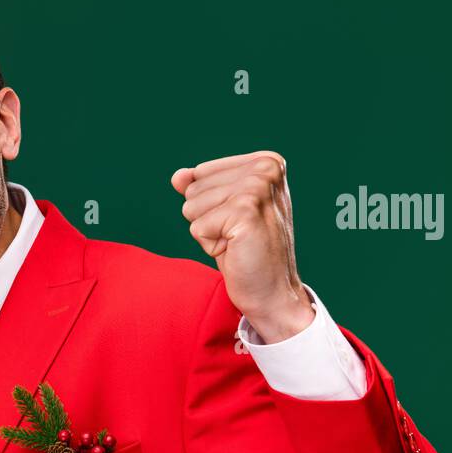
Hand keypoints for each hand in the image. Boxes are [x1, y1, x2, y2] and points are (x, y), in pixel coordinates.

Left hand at [171, 151, 313, 341]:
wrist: (273, 291)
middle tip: (238, 235)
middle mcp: (266, 168)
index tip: (239, 221)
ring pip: (191, 207)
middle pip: (194, 189)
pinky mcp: (245, 211)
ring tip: (238, 242)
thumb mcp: (223, 211)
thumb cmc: (248, 251)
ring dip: (209, 233)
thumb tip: (177, 176)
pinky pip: (197, 227)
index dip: (210, 205)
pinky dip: (210, 246)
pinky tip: (236, 250)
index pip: (201, 173)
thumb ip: (200, 186)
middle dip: (208, 219)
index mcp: (266, 161)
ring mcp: (257, 187)